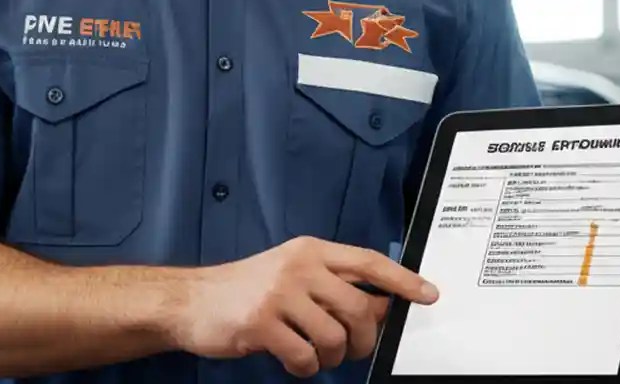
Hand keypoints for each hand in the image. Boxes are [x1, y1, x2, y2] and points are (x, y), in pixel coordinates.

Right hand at [169, 236, 438, 377]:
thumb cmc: (247, 289)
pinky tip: (292, 360)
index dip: (402, 279)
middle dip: (363, 339)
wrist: (191, 300)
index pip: (368, 262)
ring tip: (314, 354)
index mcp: (310, 251)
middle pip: (359, 308)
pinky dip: (305, 369)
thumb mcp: (291, 273)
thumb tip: (380, 308)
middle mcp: (298, 267)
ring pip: (335, 338)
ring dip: (331, 358)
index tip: (428, 294)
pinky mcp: (261, 323)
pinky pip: (305, 358)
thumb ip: (331, 284)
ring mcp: (278, 294)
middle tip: (352, 350)